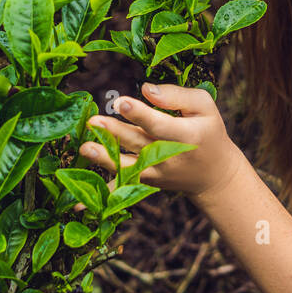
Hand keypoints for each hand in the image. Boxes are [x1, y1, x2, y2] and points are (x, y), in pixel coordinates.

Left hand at [78, 82, 249, 197]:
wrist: (213, 175)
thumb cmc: (207, 131)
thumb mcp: (204, 107)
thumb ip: (177, 96)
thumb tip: (146, 89)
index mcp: (187, 135)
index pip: (160, 124)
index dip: (140, 114)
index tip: (120, 102)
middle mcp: (170, 157)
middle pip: (139, 142)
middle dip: (115, 132)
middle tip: (93, 121)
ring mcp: (157, 173)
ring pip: (127, 165)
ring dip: (104, 158)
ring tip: (84, 148)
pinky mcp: (146, 182)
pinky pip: (122, 187)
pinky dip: (103, 194)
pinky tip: (78, 203)